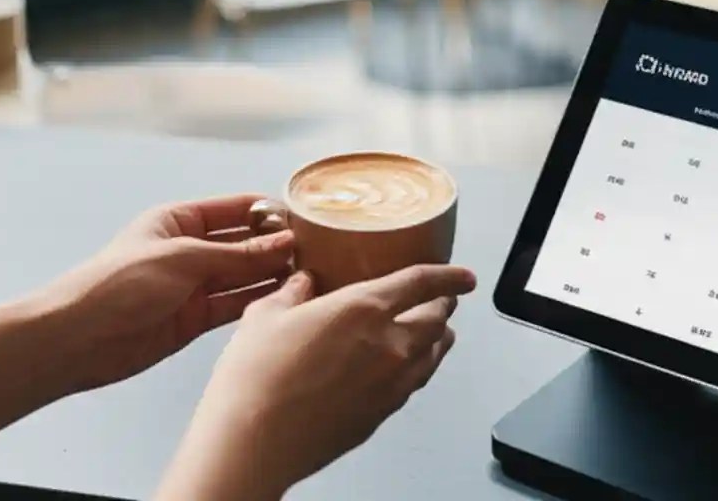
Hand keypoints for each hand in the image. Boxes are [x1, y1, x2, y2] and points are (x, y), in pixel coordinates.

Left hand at [40, 194, 295, 392]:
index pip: (234, 209)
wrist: (78, 338)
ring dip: (272, 275)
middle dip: (275, 246)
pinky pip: (234, 305)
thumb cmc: (121, 283)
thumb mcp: (184, 258)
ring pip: (242, 276)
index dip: (268, 213)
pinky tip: (288, 298)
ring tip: (313, 275)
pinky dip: (258, 302)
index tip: (307, 219)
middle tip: (319, 251)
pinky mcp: (194, 319)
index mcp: (178, 220)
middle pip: (242, 243)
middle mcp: (189, 249)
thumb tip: (286, 242)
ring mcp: (193, 285)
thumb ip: (238, 255)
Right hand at [157, 263, 476, 499]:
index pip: (424, 283)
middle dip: (445, 305)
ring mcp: (391, 384)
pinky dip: (419, 367)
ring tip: (433, 330)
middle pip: (438, 320)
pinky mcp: (382, 414)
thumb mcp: (266, 316)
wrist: (254, 441)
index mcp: (364, 309)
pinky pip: (415, 383)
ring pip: (434, 354)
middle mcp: (389, 345)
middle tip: (443, 299)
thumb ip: (293, 293)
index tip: (463, 276)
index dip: (450, 276)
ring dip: (438, 337)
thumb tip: (303, 282)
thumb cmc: (256, 380)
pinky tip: (405, 367)